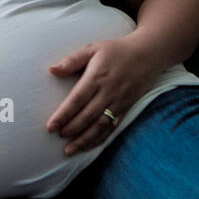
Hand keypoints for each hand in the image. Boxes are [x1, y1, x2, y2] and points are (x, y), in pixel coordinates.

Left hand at [44, 36, 161, 155]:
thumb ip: (71, 60)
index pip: (77, 100)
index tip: (50, 127)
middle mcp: (108, 92)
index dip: (63, 115)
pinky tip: (88, 146)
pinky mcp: (127, 108)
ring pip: (100, 126)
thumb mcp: (92, 49)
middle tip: (58, 137)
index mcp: (97, 77)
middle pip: (88, 116)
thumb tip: (51, 70)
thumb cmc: (116, 50)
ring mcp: (119, 102)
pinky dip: (99, 139)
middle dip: (72, 130)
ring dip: (84, 140)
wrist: (148, 54)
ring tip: (70, 150)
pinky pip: (112, 127)